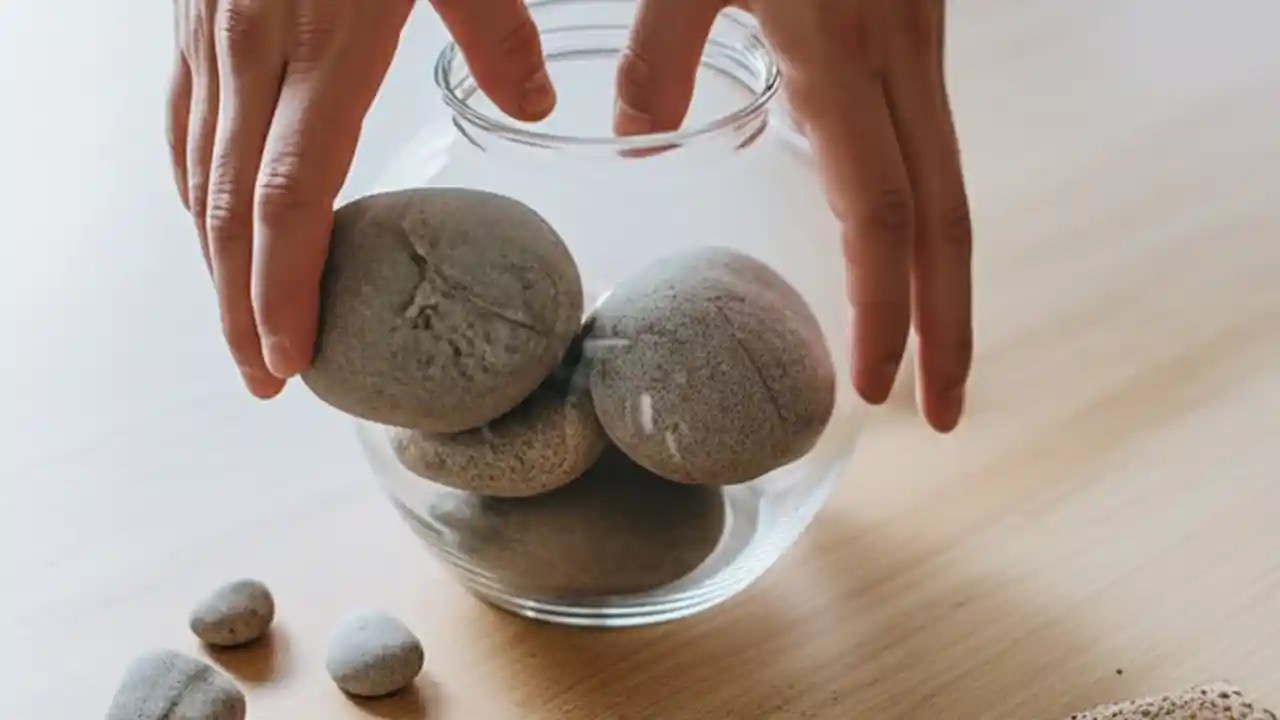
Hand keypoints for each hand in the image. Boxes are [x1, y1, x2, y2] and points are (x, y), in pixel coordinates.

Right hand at [168, 0, 555, 396]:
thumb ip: (496, 33)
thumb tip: (533, 108)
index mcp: (322, 48)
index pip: (291, 196)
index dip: (283, 289)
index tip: (292, 358)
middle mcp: (248, 52)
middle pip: (232, 209)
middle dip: (240, 308)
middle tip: (264, 381)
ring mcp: (208, 37)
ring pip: (199, 172)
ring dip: (216, 262)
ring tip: (243, 329)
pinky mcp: (192, 20)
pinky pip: (185, 124)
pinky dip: (199, 192)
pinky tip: (219, 228)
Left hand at [615, 0, 971, 432]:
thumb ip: (660, 54)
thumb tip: (638, 140)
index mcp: (842, 54)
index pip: (881, 210)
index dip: (886, 309)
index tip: (873, 386)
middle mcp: (901, 59)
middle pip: (944, 218)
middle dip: (951, 327)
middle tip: (940, 417)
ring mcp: (921, 45)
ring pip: (949, 183)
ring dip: (946, 278)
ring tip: (933, 359)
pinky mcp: (917, 34)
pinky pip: (930, 142)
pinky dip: (924, 218)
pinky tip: (900, 254)